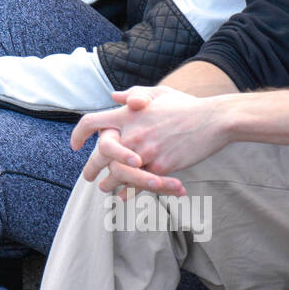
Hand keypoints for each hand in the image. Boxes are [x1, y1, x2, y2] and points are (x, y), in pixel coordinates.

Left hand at [75, 86, 229, 195]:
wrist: (214, 120)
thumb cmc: (186, 106)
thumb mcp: (158, 93)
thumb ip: (134, 95)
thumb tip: (113, 97)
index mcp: (128, 114)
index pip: (92, 122)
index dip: (79, 133)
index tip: (74, 144)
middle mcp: (132, 133)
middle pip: (100, 154)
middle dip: (90, 168)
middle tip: (88, 177)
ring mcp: (145, 152)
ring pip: (117, 174)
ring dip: (109, 184)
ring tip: (105, 188)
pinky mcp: (160, 168)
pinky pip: (138, 184)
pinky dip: (129, 192)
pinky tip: (124, 196)